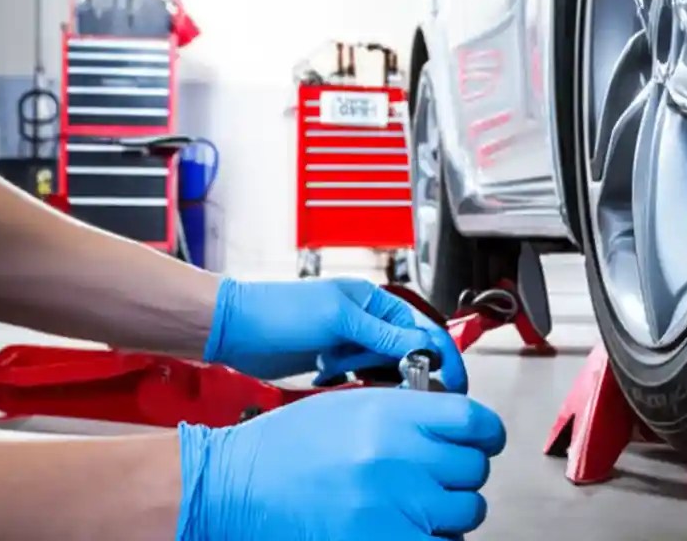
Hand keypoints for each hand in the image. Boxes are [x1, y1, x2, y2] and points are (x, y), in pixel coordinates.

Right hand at [176, 389, 505, 539]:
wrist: (235, 487)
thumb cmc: (286, 446)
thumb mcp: (353, 407)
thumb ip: (408, 415)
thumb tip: (457, 430)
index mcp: (394, 415)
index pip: (476, 422)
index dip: (487, 434)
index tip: (482, 443)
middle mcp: (400, 458)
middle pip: (474, 470)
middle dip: (461, 476)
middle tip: (436, 480)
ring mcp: (394, 506)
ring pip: (466, 513)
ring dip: (450, 514)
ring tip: (416, 509)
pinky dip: (435, 540)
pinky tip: (410, 531)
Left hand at [204, 277, 465, 390]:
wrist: (234, 328)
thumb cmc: (279, 311)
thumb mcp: (339, 320)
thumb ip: (384, 334)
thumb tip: (426, 346)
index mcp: (376, 301)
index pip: (424, 329)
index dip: (443, 356)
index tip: (453, 383)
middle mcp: (368, 320)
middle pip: (407, 352)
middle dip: (400, 369)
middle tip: (391, 384)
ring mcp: (350, 342)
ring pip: (383, 368)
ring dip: (368, 375)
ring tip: (341, 370)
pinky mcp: (334, 362)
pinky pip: (359, 378)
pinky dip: (350, 381)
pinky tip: (328, 376)